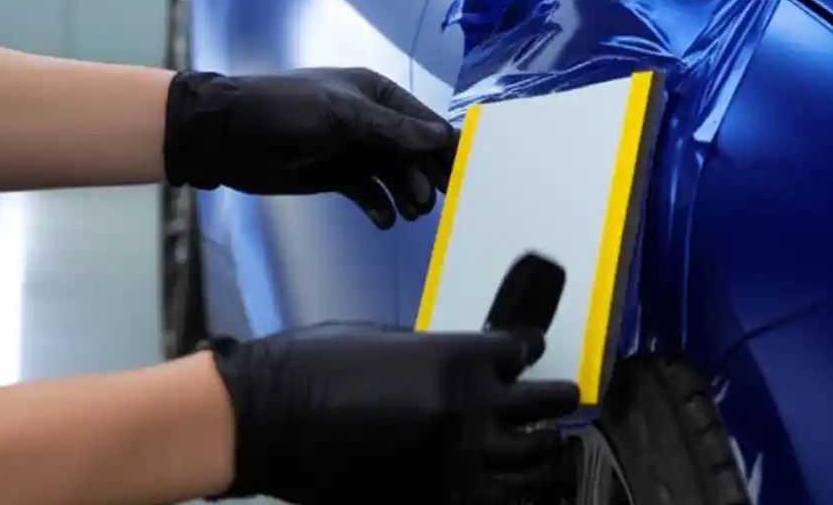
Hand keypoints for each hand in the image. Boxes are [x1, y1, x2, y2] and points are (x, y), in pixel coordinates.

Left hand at [163, 67, 457, 228]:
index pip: (424, 122)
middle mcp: (371, 121)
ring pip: (395, 176)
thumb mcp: (342, 113)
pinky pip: (370, 193)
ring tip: (411, 213)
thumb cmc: (283, 109)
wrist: (226, 135)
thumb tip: (441, 137)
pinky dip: (380, 207)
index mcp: (377, 95)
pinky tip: (383, 220)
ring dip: (407, 194)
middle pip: (415, 152)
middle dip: (429, 176)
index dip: (446, 147)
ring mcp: (354, 149)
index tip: (467, 173)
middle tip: (439, 201)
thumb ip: (392, 128)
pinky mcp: (337, 175)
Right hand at [207, 322, 579, 504]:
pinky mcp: (439, 500)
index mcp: (459, 359)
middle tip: (565, 400)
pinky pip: (497, 502)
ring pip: (534, 460)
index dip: (527, 351)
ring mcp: (459, 461)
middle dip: (557, 401)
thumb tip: (467, 372)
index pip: (523, 350)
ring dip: (544, 452)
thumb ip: (438, 358)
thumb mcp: (387, 343)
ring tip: (550, 449)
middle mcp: (472, 409)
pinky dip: (509, 495)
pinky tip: (512, 489)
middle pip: (547, 405)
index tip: (530, 353)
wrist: (267, 419)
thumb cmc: (313, 370)